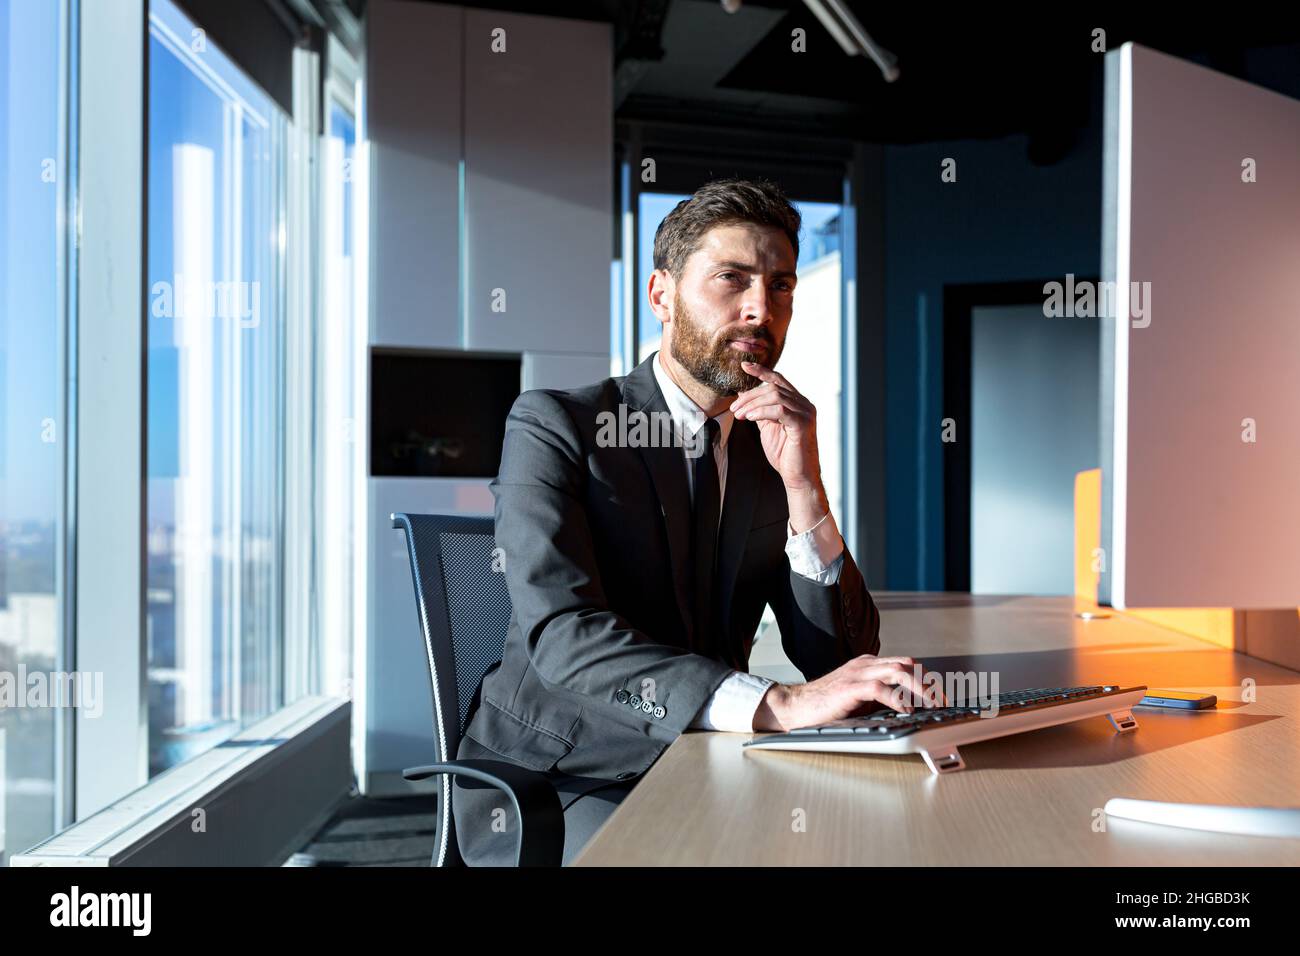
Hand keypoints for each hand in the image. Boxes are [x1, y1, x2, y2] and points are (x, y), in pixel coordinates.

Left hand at [729, 362, 819, 490]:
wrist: (797, 476)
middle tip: (734, 408)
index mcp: (797, 402)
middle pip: (773, 388)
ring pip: (775, 396)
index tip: (744, 366)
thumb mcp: (767, 427)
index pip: (778, 379)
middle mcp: (804, 404)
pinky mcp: (803, 424)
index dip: (761, 371)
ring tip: (739, 415)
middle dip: (750, 396)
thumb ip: (759, 410)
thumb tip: (743, 393)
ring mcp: (806, 413)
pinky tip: (750, 418)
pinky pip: (780, 410)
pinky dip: (762, 412)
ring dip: (752, 404)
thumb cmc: (784, 453)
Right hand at [752, 655, 948, 731]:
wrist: (796, 707)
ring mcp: (857, 673)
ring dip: (920, 688)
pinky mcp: (850, 687)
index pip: (905, 663)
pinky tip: (906, 709)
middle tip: (942, 700)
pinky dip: (897, 698)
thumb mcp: (860, 699)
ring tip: (932, 704)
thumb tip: (910, 707)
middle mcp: (865, 664)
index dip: (926, 678)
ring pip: (898, 671)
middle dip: (929, 681)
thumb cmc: (825, 706)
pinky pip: (880, 688)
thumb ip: (881, 697)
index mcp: (868, 665)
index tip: (940, 695)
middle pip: (907, 663)